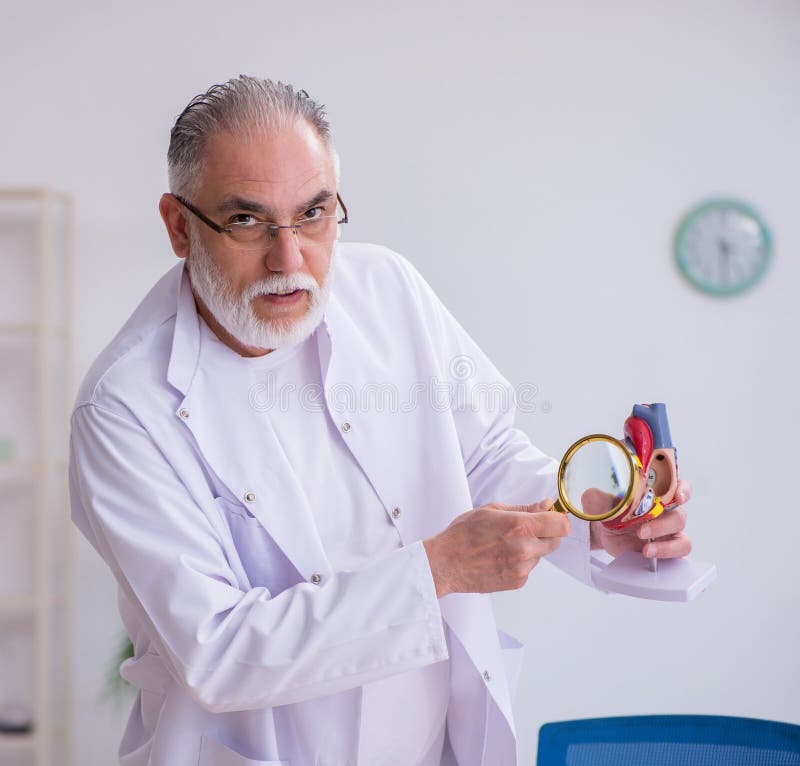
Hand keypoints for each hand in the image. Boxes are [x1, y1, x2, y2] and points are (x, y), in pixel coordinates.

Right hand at [423, 499, 569, 597]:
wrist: (446, 563)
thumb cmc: (463, 534)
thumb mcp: (491, 510)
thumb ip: (524, 508)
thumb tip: (546, 505)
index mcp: (520, 526)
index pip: (561, 525)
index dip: (558, 520)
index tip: (550, 518)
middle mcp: (525, 549)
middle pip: (555, 541)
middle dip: (545, 534)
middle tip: (524, 530)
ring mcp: (522, 568)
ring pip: (540, 555)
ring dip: (531, 549)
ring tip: (504, 545)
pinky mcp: (517, 582)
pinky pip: (529, 569)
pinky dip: (520, 563)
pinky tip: (501, 557)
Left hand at [591, 479, 692, 559]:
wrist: (600, 531)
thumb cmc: (607, 510)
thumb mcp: (599, 502)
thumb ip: (597, 497)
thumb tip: (592, 495)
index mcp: (656, 494)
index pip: (679, 488)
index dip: (684, 491)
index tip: (679, 497)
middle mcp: (667, 513)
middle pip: (679, 517)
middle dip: (662, 525)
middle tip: (641, 531)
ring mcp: (668, 534)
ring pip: (682, 541)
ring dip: (666, 547)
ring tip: (646, 550)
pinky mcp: (664, 551)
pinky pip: (676, 558)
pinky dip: (667, 559)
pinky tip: (651, 559)